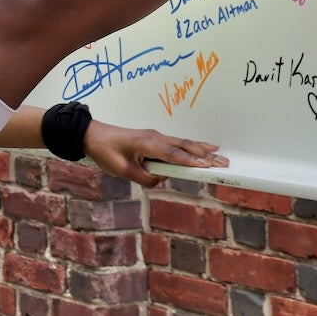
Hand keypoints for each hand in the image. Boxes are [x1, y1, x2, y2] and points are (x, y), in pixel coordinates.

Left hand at [82, 123, 226, 186]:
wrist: (91, 135)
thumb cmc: (104, 151)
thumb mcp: (122, 170)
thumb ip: (144, 178)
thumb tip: (161, 180)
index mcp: (148, 144)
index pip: (174, 155)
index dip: (192, 162)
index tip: (209, 167)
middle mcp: (154, 137)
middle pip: (184, 147)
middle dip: (205, 155)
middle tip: (225, 161)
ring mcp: (154, 137)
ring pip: (182, 143)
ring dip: (200, 149)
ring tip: (219, 153)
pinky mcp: (152, 139)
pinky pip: (174, 144)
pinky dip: (189, 148)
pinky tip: (198, 149)